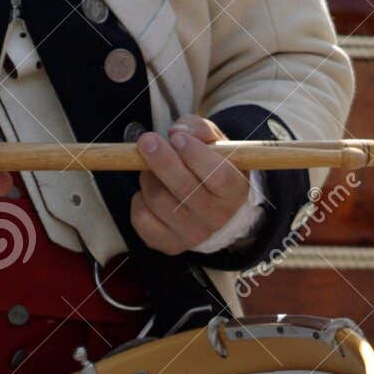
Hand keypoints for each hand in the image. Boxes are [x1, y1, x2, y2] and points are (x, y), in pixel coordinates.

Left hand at [131, 115, 251, 254]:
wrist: (213, 210)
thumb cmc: (213, 168)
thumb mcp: (216, 144)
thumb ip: (200, 130)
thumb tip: (177, 131)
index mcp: (234, 191)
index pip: (218, 175)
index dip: (195, 154)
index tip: (177, 137)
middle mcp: (216, 218)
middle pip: (183, 189)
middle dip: (161, 161)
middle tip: (147, 141)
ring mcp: (192, 235)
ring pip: (158, 201)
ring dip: (148, 177)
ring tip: (152, 168)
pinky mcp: (169, 244)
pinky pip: (142, 219)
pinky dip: (139, 200)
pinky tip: (149, 191)